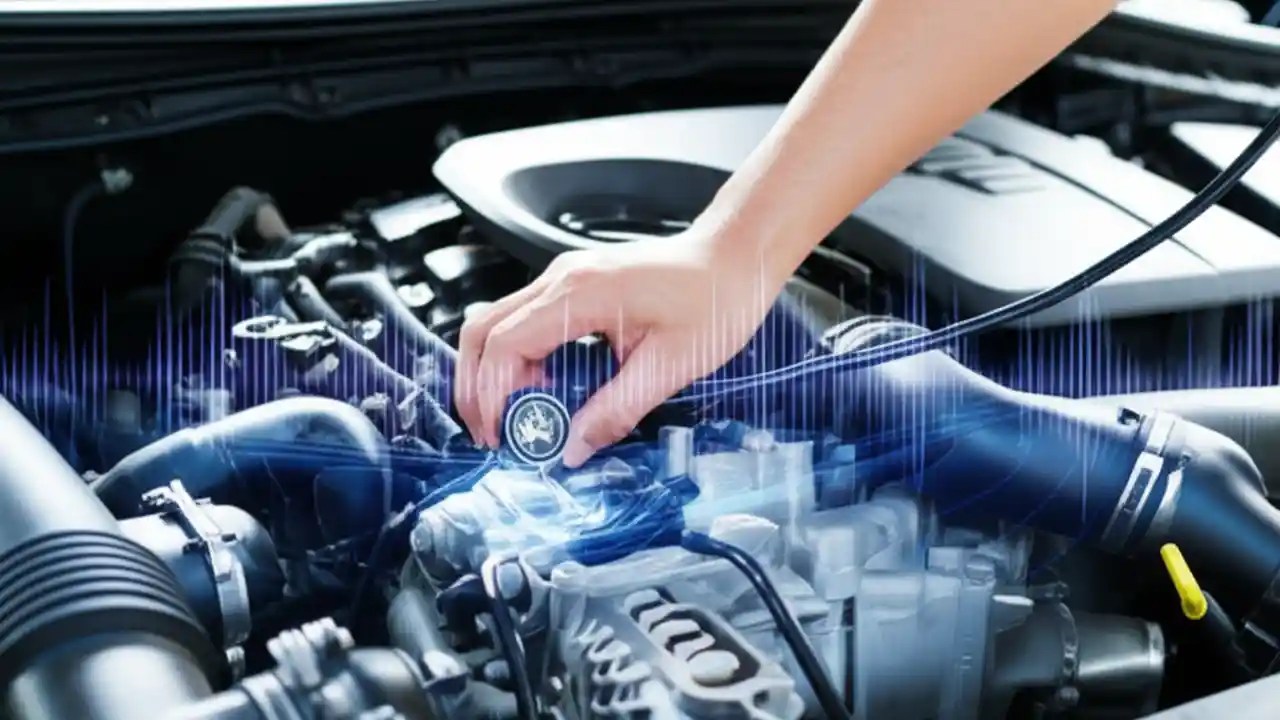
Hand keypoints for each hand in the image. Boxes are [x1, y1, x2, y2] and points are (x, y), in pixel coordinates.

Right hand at [455, 227, 788, 466]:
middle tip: (493, 432)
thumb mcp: (670, 366)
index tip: (499, 436)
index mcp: (579, 294)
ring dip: (497, 373)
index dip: (490, 396)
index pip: (503, 345)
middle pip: (483, 329)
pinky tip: (546, 390)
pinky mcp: (578, 285)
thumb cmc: (716, 297)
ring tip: (519, 419)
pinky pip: (528, 322)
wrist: (739, 255)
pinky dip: (521, 359)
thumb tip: (574, 449)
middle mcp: (562, 279)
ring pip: (500, 324)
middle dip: (477, 385)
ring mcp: (567, 278)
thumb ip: (616, 410)